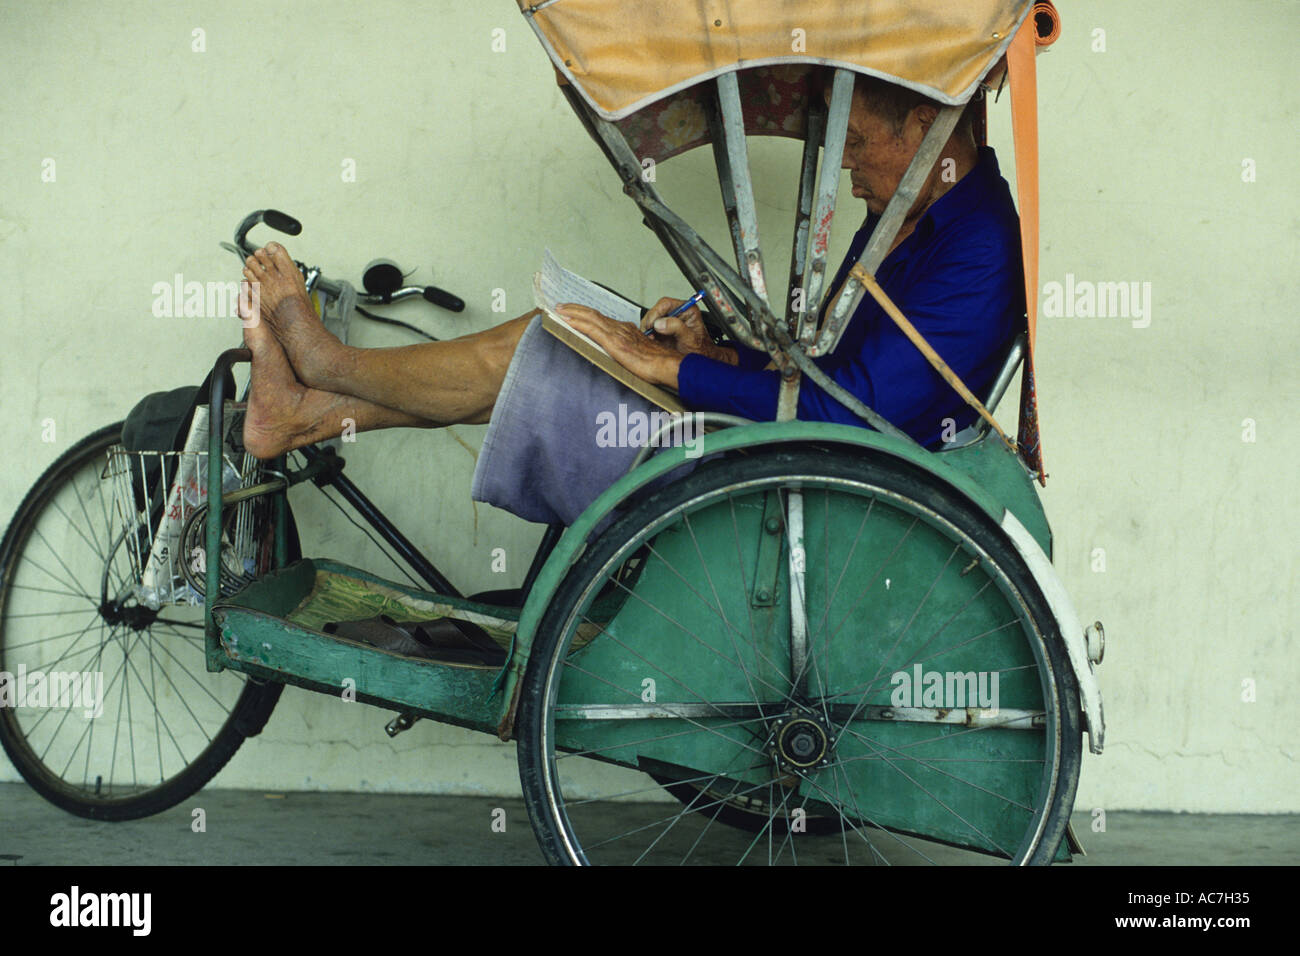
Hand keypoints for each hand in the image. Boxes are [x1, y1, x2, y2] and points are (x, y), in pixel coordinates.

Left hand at [556, 304, 684, 388]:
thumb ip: (627, 350)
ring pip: (590, 318)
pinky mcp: (614, 342)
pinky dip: (578, 322)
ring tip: (559, 310)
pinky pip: (592, 329)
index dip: (585, 313)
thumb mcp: (639, 354)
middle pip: (593, 314)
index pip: (600, 318)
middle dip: (574, 308)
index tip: (572, 312)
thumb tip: (616, 354)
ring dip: (572, 312)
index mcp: (625, 330)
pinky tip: (567, 321)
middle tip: (559, 306)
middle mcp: (620, 328)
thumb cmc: (658, 364)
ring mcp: (617, 334)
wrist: (668, 366)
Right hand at [640, 297, 737, 365]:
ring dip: (647, 329)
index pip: (666, 304)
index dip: (655, 313)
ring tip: (651, 339)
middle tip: (649, 333)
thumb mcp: (690, 339)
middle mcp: (677, 314)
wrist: (700, 361)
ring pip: (652, 320)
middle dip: (650, 322)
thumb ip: (677, 328)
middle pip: (656, 311)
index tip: (651, 324)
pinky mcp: (663, 331)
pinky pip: (651, 329)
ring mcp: (669, 322)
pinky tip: (651, 341)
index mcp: (687, 310)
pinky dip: (648, 335)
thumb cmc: (701, 350)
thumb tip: (660, 323)